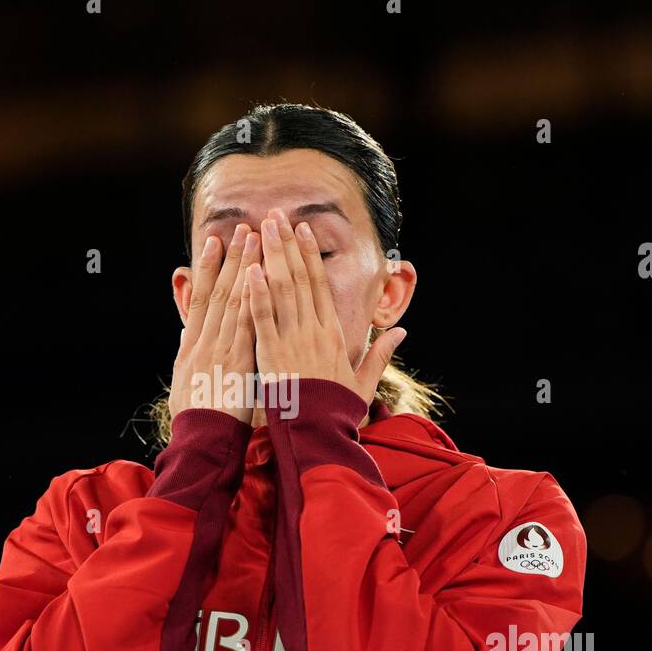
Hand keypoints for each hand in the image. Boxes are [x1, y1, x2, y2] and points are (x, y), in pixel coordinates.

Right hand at [168, 223, 261, 423]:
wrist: (200, 443)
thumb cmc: (195, 421)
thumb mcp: (183, 384)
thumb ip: (189, 357)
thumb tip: (188, 336)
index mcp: (191, 347)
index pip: (201, 299)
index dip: (209, 268)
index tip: (216, 242)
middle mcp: (204, 342)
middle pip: (219, 291)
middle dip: (233, 258)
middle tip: (244, 228)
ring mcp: (220, 350)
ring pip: (233, 300)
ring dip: (245, 267)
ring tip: (255, 239)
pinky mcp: (237, 363)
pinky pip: (246, 324)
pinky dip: (252, 298)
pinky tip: (260, 276)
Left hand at [247, 208, 404, 409]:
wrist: (319, 435)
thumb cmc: (337, 411)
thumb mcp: (364, 381)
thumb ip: (380, 354)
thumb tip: (401, 333)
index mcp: (334, 332)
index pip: (320, 284)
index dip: (310, 254)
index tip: (302, 229)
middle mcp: (315, 330)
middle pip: (300, 278)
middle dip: (287, 244)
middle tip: (275, 215)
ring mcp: (294, 341)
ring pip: (282, 291)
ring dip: (271, 257)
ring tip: (261, 229)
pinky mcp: (272, 356)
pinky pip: (263, 320)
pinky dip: (256, 294)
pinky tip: (249, 270)